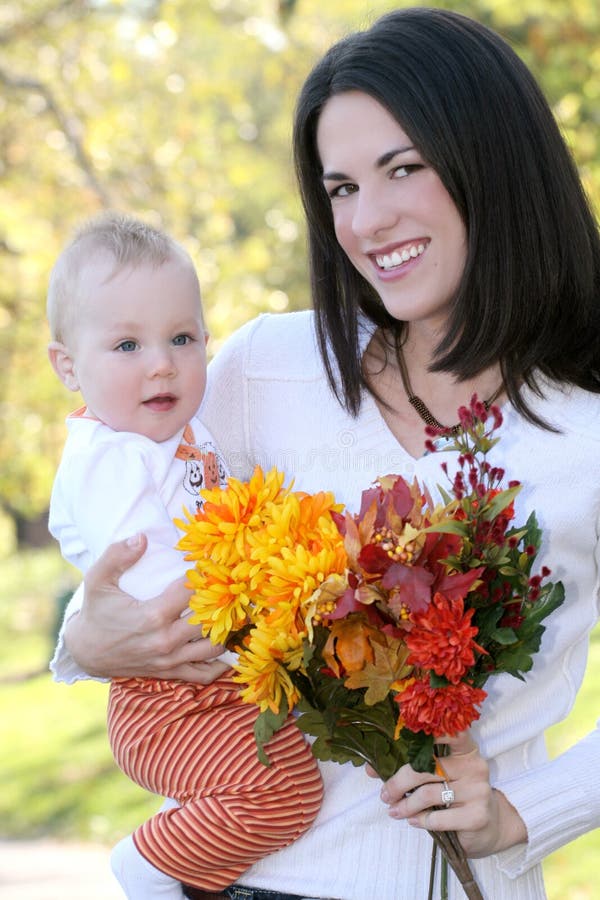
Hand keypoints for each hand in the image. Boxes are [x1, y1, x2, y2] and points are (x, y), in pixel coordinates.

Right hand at [64, 533, 229, 682]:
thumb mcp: (97, 580)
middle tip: (229, 585)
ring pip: (214, 646)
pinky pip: (204, 673)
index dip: (204, 575)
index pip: (191, 591)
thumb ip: (117, 556)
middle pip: (210, 618)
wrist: (86, 652)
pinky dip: (219, 663)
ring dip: (226, 629)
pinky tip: (224, 643)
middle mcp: (166, 640)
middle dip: (222, 600)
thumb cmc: (96, 612)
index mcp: (152, 615)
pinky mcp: (171, 672)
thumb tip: (142, 537)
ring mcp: (170, 659)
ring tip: (231, 611)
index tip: (211, 563)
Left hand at [378, 730, 527, 856]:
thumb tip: (370, 768)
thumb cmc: (457, 796)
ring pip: (428, 794)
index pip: (451, 732)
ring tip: (394, 810)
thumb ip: (410, 768)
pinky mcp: (476, 816)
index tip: (406, 733)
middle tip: (385, 794)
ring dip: (405, 805)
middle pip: (427, 767)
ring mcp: (478, 790)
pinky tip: (413, 820)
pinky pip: (438, 817)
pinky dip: (420, 820)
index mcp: (466, 749)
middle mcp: (474, 766)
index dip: (430, 731)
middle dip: (399, 782)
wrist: (490, 827)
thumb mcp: (439, 778)